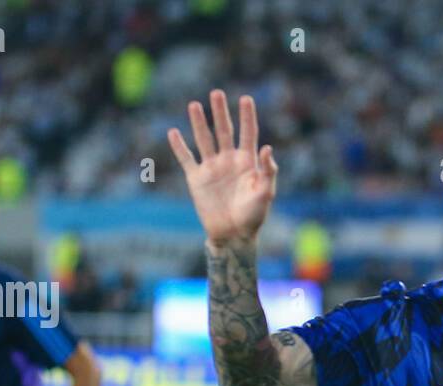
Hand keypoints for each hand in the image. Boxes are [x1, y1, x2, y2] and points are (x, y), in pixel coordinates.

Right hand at [168, 90, 277, 244]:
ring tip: (194, 105)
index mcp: (247, 162)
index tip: (246, 98)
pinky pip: (186, 159)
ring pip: (204, 140)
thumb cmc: (253, 216)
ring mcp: (212, 168)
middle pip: (224, 131)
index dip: (247, 116)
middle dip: (221, 112)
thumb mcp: (266, 194)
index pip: (248, 133)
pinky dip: (179, 147)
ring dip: (199, 123)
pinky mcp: (197, 179)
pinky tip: (173, 132)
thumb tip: (268, 148)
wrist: (233, 235)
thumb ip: (269, 171)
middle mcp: (229, 161)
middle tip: (217, 93)